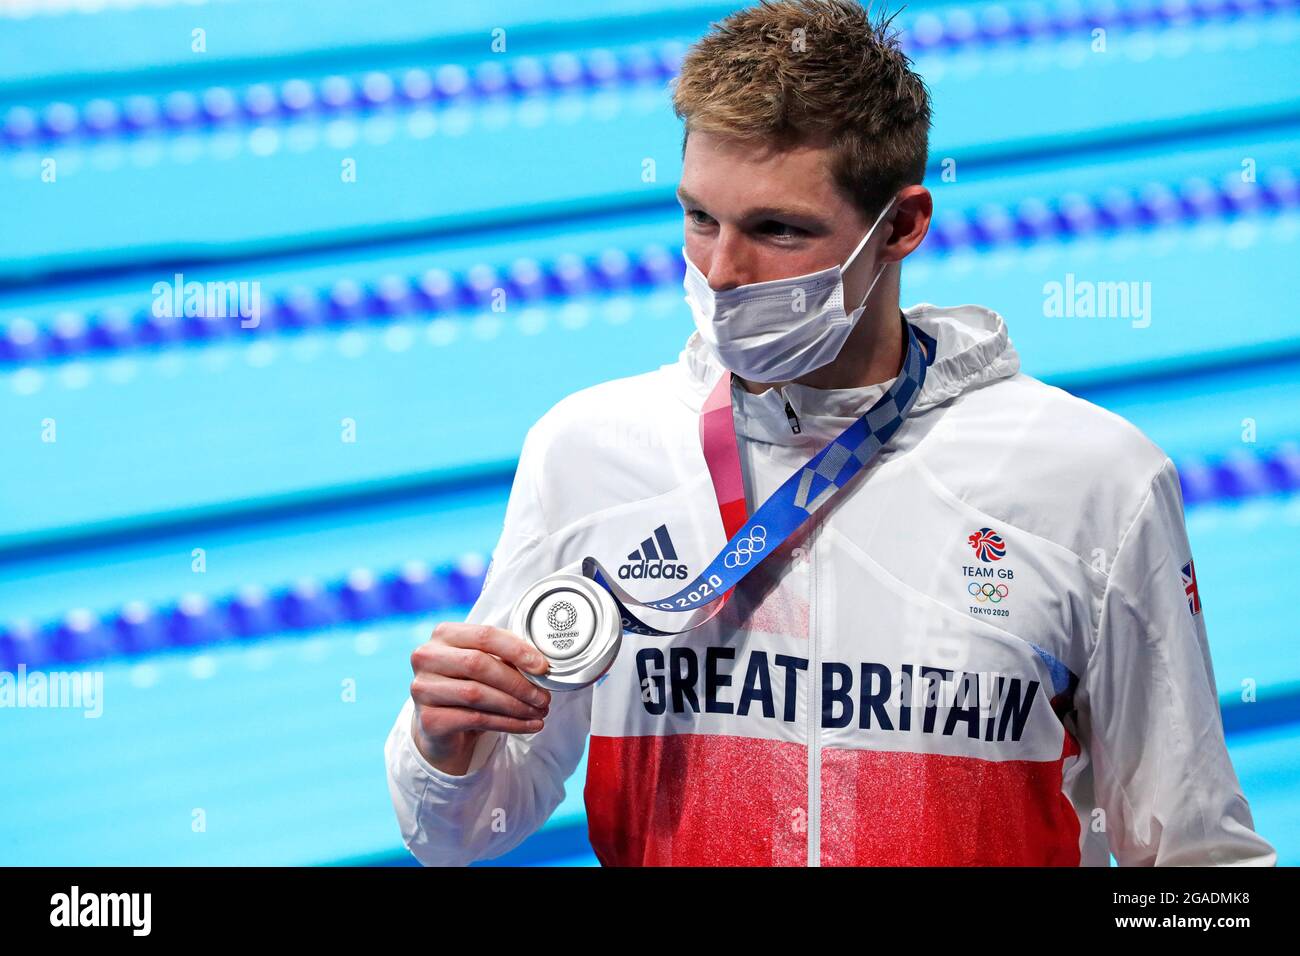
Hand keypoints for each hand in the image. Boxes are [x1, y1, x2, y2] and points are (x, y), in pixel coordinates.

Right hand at [408, 622, 550, 773]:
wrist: (441, 728)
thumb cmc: (467, 687)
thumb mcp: (484, 666)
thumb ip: (505, 658)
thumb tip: (540, 666)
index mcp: (443, 635)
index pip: (484, 635)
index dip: (517, 650)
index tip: (542, 666)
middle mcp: (427, 657)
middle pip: (478, 664)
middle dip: (517, 682)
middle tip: (543, 696)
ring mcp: (422, 689)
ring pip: (477, 694)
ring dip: (516, 705)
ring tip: (539, 712)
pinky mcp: (428, 719)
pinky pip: (476, 719)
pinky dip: (508, 723)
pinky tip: (526, 725)